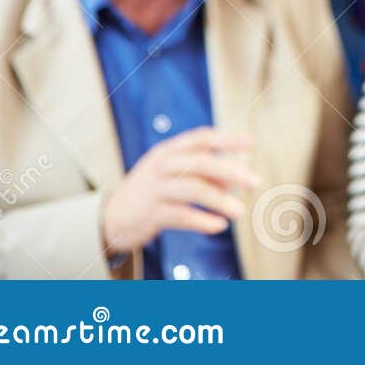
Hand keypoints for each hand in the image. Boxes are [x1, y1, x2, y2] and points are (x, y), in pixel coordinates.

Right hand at [100, 128, 257, 256]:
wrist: (110, 216)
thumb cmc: (151, 191)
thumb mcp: (173, 175)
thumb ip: (202, 175)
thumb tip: (235, 182)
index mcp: (169, 150)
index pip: (201, 138)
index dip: (227, 140)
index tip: (252, 144)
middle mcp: (161, 165)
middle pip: (200, 162)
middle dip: (230, 171)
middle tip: (254, 181)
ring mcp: (154, 189)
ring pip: (192, 189)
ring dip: (219, 200)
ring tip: (240, 211)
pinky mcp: (149, 213)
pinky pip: (180, 215)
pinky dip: (202, 220)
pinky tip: (218, 225)